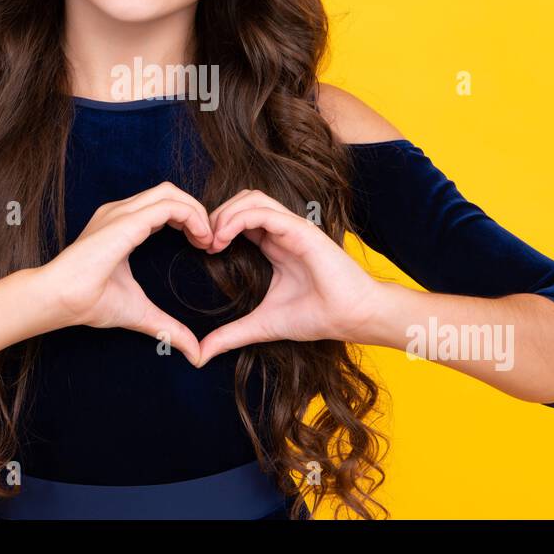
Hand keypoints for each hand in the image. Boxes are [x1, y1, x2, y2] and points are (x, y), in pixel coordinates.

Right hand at [40, 182, 212, 366]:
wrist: (60, 300)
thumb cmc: (88, 303)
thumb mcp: (140, 313)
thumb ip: (168, 328)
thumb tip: (195, 355)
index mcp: (121, 225)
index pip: (162, 206)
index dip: (188, 220)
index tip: (203, 246)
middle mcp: (121, 212)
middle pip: (169, 192)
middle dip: (196, 211)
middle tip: (210, 242)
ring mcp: (121, 213)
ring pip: (171, 193)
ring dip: (197, 212)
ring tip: (207, 240)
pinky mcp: (126, 221)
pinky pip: (169, 206)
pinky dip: (192, 216)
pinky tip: (200, 239)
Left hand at [195, 189, 381, 366]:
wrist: (353, 318)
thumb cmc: (317, 317)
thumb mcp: (262, 325)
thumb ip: (231, 335)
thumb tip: (200, 355)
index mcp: (274, 244)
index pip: (239, 218)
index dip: (216, 227)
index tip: (201, 251)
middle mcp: (282, 231)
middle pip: (242, 200)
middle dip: (216, 215)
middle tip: (201, 242)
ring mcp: (292, 228)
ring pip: (251, 198)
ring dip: (224, 214)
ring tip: (211, 240)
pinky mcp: (301, 230)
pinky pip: (263, 212)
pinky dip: (237, 219)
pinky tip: (223, 239)